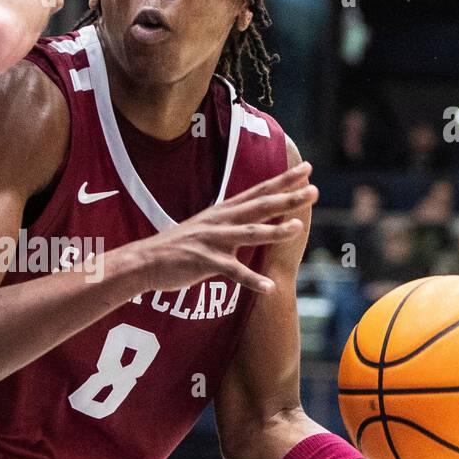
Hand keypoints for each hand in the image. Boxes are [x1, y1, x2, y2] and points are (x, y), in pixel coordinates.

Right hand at [119, 161, 316, 295]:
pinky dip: (251, 280)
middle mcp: (220, 221)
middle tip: (313, 190)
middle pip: (259, 206)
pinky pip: (233, 272)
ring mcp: (212, 241)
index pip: (259, 191)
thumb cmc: (178, 247)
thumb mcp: (207, 226)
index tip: (307, 170)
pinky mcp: (205, 262)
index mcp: (223, 211)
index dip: (284, 181)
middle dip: (287, 198)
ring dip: (274, 231)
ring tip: (298, 228)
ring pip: (249, 233)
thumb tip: (253, 218)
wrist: (144, 261)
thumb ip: (231, 221)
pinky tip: (269, 288)